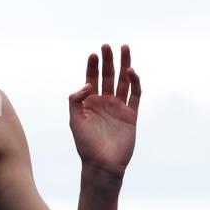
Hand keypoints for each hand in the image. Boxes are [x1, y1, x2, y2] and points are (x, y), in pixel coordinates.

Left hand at [69, 45, 140, 178]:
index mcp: (90, 104)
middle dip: (108, 61)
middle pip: (108, 77)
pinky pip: (134, 95)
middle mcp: (105, 103)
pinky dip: (135, 83)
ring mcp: (118, 108)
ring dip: (124, 65)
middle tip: (108, 46)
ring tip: (124, 49)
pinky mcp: (131, 115)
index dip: (92, 66)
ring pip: (123, 82)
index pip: (91, 79)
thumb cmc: (86, 145)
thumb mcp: (75, 121)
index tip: (93, 54)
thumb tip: (87, 85)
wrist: (102, 164)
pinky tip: (131, 72)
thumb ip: (76, 100)